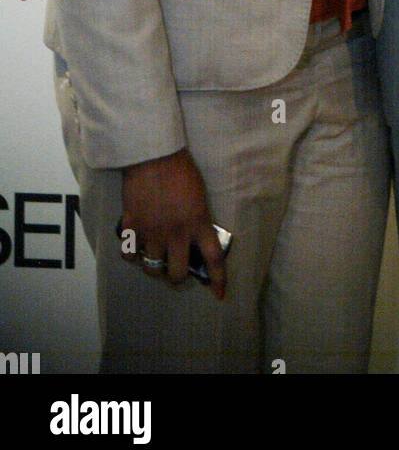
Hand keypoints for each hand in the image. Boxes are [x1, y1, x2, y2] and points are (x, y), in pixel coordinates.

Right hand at [119, 147, 226, 298]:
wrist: (153, 154)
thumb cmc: (180, 168)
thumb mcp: (198, 193)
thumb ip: (197, 217)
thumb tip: (194, 235)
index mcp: (198, 222)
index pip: (213, 258)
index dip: (218, 280)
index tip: (219, 294)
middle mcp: (176, 233)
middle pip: (177, 274)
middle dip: (177, 277)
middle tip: (175, 270)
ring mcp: (152, 232)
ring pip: (152, 268)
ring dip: (154, 267)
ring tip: (155, 259)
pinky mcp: (132, 226)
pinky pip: (128, 253)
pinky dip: (131, 255)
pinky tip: (135, 248)